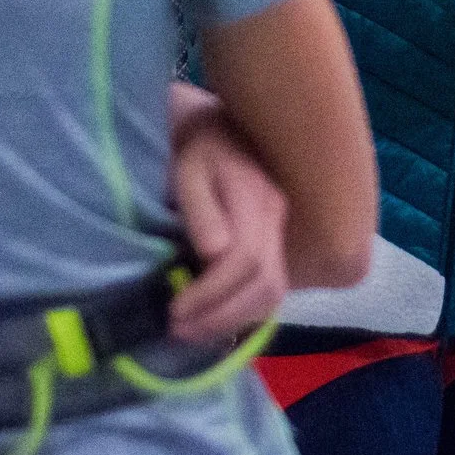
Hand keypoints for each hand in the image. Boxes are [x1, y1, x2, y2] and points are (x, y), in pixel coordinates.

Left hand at [168, 93, 290, 343]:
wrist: (216, 123)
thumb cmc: (194, 145)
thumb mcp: (188, 168)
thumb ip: (201, 209)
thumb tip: (214, 254)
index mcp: (256, 200)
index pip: (245, 262)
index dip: (211, 295)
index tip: (173, 312)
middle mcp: (277, 219)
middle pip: (267, 285)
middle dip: (223, 316)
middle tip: (180, 331)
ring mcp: (280, 229)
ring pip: (274, 291)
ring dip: (233, 319)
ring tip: (193, 329)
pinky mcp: (274, 238)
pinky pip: (270, 284)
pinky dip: (243, 309)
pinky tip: (213, 315)